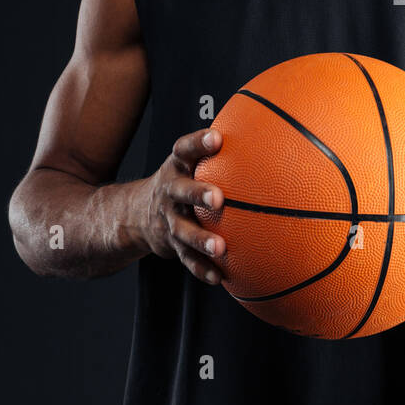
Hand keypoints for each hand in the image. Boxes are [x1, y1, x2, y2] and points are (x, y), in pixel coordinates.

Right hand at [136, 127, 226, 285]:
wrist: (136, 214)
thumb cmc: (183, 179)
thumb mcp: (190, 160)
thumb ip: (219, 149)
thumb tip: (268, 126)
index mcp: (178, 165)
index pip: (184, 149)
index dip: (198, 142)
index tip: (216, 137)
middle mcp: (170, 190)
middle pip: (180, 189)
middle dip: (197, 193)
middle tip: (218, 198)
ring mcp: (169, 218)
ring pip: (183, 229)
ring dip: (200, 240)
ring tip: (219, 248)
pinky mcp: (170, 243)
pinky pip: (186, 258)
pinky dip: (201, 268)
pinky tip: (219, 278)